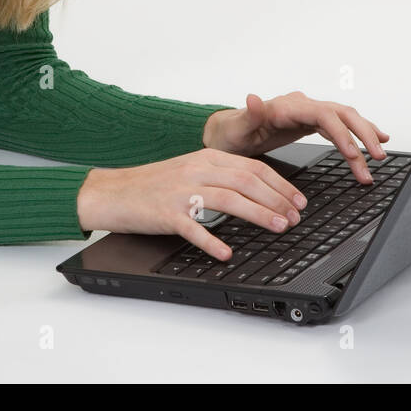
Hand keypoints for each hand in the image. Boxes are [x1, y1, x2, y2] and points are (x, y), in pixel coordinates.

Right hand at [75, 148, 308, 260]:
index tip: (298, 200)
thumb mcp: (190, 170)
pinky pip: (193, 228)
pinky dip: (211, 241)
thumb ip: (220, 174)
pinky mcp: (165, 213)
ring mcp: (180, 191)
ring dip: (258, 214)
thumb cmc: (152, 184)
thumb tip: (258, 189)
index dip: (280, 184)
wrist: (112, 192)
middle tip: (295, 217)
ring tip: (278, 227)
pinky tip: (226, 253)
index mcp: (205, 157)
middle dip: (277, 199)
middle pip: (246, 181)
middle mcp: (196, 170)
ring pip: (228, 199)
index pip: (252, 167)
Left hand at [203, 91, 389, 183]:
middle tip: (377, 157)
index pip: (324, 115)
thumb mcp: (236, 128)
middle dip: (363, 134)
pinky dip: (358, 134)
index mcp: (287, 107)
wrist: (228, 133)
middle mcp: (301, 106)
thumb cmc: (231, 132)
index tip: (354, 154)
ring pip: (345, 120)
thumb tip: (252, 98)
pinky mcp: (310, 122)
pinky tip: (375, 140)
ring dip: (364, 137)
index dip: (342, 133)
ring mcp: (307, 113)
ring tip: (380, 156)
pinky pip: (340, 126)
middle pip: (341, 114)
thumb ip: (249, 114)